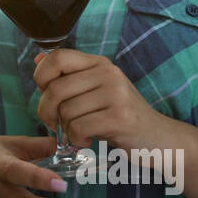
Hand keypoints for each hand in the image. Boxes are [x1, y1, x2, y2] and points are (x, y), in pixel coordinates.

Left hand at [33, 49, 169, 151]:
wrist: (159, 138)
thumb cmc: (120, 115)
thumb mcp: (97, 90)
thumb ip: (69, 76)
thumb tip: (37, 59)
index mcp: (99, 63)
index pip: (56, 57)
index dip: (41, 77)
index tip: (45, 95)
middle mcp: (108, 73)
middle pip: (55, 89)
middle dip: (46, 111)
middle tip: (54, 124)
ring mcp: (116, 94)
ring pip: (66, 111)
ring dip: (66, 129)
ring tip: (79, 132)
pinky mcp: (120, 117)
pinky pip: (79, 127)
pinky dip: (76, 139)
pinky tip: (87, 140)